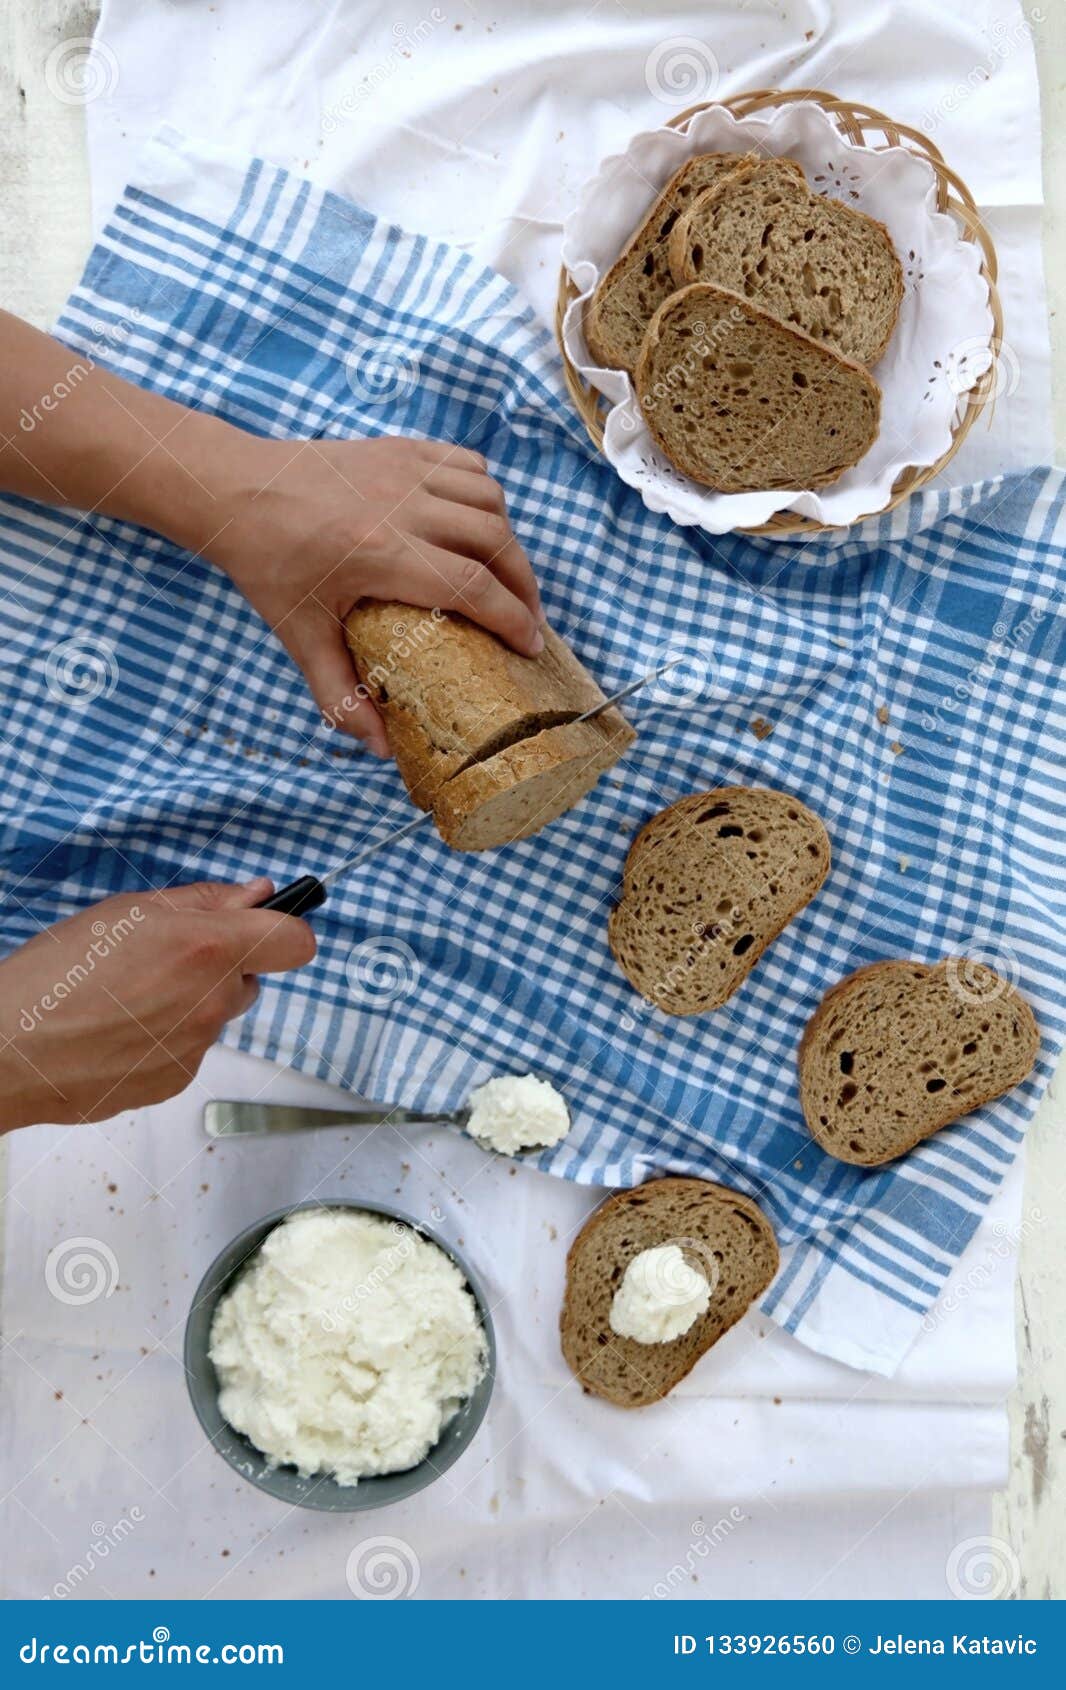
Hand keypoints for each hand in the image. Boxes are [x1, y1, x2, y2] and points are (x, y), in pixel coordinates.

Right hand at [0, 879, 313, 1131]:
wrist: (11, 1050)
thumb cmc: (56, 974)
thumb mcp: (128, 911)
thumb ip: (205, 901)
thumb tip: (259, 894)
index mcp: (208, 948)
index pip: (297, 942)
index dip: (283, 931)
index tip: (264, 928)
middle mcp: (213, 1001)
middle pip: (250, 981)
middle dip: (220, 968)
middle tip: (160, 961)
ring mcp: (198, 1047)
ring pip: (215, 1015)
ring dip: (189, 1004)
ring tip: (127, 998)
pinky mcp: (178, 1081)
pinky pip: (189, 1049)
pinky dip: (165, 1038)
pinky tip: (119, 1031)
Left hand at [181, 434, 544, 754]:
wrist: (234, 492)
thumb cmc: (267, 564)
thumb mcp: (300, 636)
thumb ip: (339, 695)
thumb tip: (380, 748)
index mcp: (379, 554)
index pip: (472, 588)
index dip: (513, 620)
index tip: (530, 646)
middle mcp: (401, 506)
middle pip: (495, 542)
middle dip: (525, 585)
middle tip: (529, 620)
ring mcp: (404, 469)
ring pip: (490, 500)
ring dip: (508, 540)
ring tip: (507, 576)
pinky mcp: (401, 447)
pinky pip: (468, 464)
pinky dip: (487, 494)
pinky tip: (480, 524)